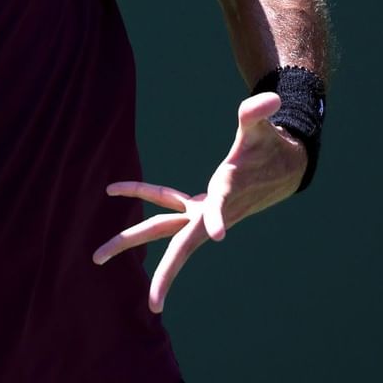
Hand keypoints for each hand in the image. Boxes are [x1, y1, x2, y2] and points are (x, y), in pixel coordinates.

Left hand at [92, 91, 305, 312]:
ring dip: (130, 240)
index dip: (215, 221)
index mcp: (226, 199)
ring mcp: (202, 215)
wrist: (286, 167)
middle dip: (158, 272)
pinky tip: (116, 189)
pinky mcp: (199, 207)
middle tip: (127, 284)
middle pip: (176, 245)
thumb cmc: (270, 149)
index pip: (217, 215)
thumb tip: (269, 97)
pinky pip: (165, 203)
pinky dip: (142, 193)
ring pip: (161, 229)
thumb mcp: (261, 131)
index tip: (218, 235)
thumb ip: (258, 114)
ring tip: (96, 257)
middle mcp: (210, 217)